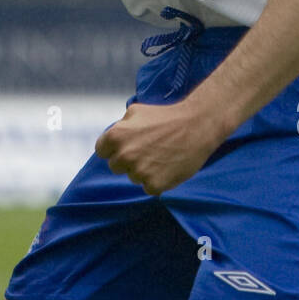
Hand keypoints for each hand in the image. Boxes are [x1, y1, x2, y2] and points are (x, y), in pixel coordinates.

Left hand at [94, 99, 226, 194]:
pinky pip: (148, 187)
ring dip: (143, 171)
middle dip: (128, 160)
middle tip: (147, 150)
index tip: (127, 146)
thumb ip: (120, 126)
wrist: (196, 126)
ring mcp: (139, 172)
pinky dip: (157, 180)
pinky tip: (167, 166)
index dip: (114, 148)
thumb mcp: (136, 111)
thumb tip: (111, 138)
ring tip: (161, 156)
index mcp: (116, 136)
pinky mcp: (154, 185)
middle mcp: (124, 155)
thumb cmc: (166, 117)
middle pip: (116, 166)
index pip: (102, 151)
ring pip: (133, 177)